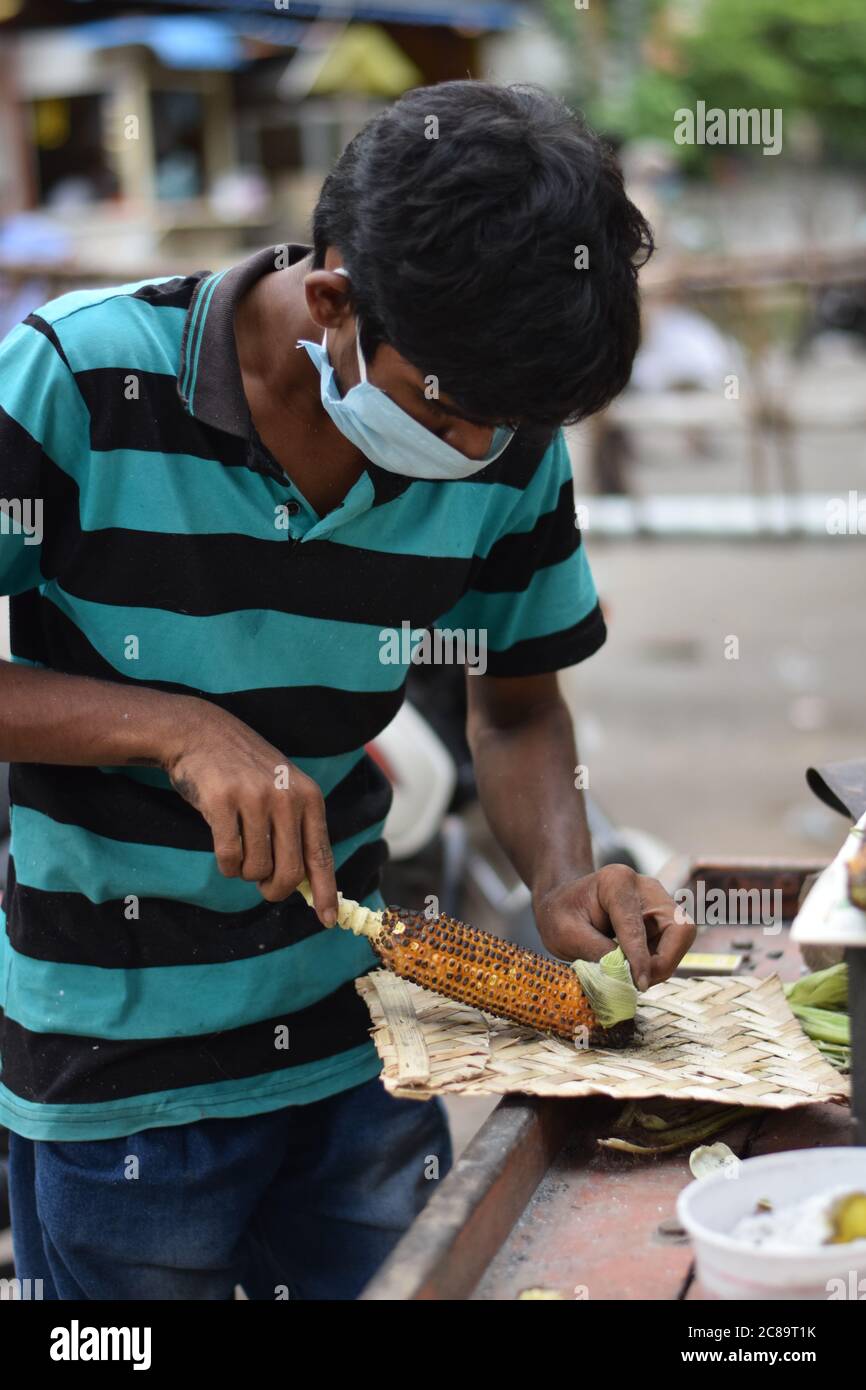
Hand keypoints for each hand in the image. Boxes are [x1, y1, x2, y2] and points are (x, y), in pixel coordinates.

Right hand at [162, 701, 336, 924]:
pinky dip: (226, 865)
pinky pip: (228, 857)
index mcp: (309, 797)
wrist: (201, 733)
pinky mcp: (222, 802)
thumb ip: (298, 830)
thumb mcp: (283, 790)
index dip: (326, 892)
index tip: (328, 920)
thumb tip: (309, 885)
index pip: (321, 855)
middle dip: (274, 889)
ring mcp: (254, 798)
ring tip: (240, 852)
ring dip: (245, 873)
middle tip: (263, 887)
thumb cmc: (245, 770)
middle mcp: (286, 797)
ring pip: (256, 868)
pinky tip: (224, 850)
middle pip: (289, 872)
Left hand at [532, 864, 694, 992]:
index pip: (636, 925)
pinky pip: (673, 943)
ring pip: (680, 937)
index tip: (640, 984)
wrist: (565, 903)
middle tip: (640, 983)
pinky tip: (635, 966)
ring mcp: (658, 900)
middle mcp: (645, 887)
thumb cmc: (560, 914)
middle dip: (664, 960)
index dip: (640, 958)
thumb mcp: (565, 934)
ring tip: (632, 975)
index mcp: (616, 882)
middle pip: (678, 927)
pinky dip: (659, 960)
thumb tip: (626, 975)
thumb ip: (596, 952)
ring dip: (663, 963)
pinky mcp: (662, 916)